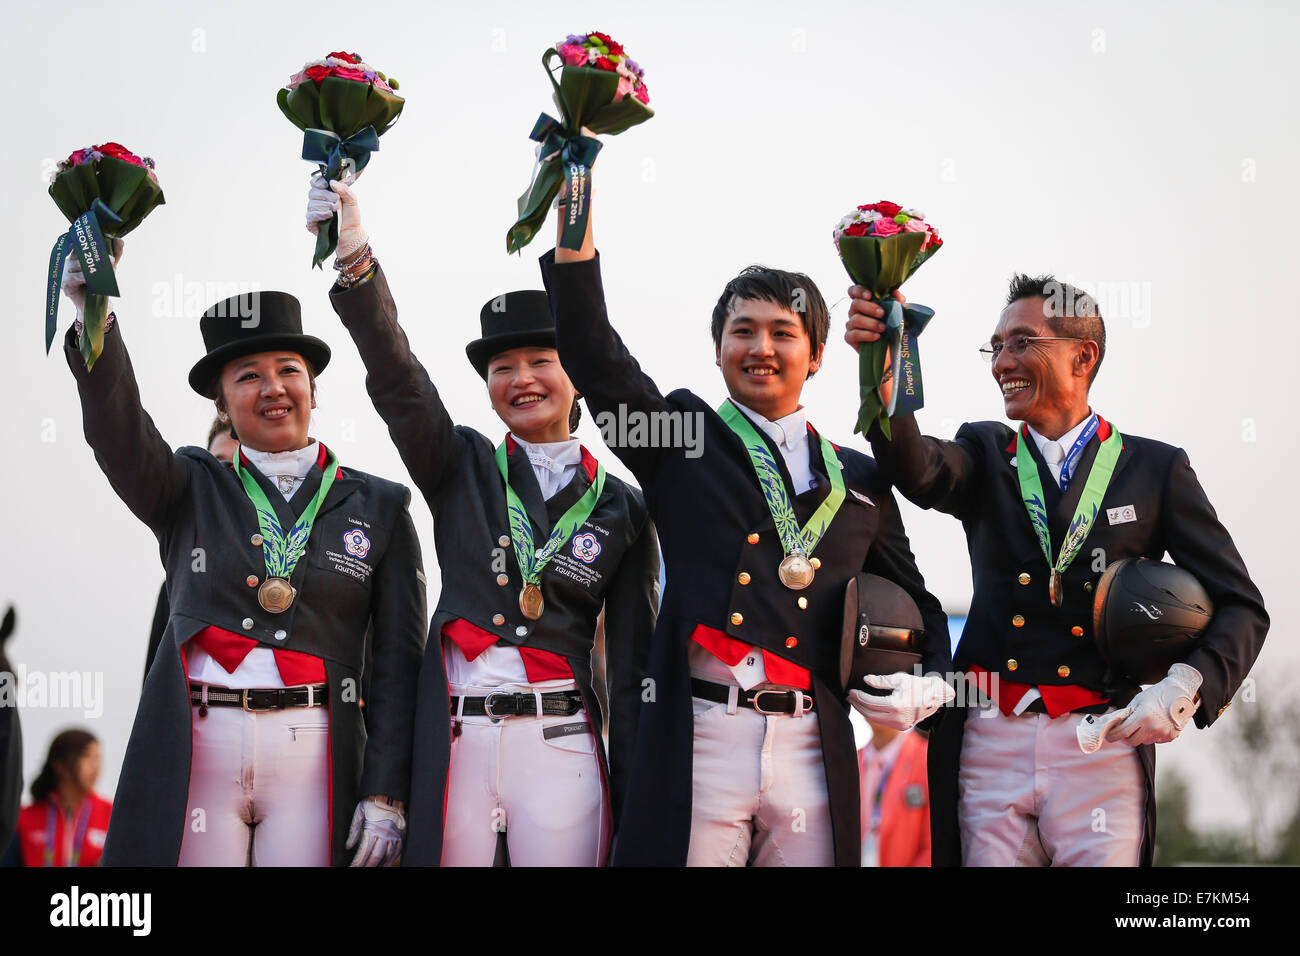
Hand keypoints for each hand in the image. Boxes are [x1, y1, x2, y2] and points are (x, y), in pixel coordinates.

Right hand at [62, 238, 123, 317]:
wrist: (96, 308)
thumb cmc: (100, 285)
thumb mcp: (110, 268)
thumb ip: (115, 254)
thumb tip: (120, 240)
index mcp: (76, 255)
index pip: (81, 244)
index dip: (92, 243)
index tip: (104, 244)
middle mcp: (68, 261)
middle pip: (81, 254)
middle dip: (97, 256)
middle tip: (112, 260)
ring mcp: (65, 272)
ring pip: (79, 265)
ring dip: (94, 267)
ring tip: (106, 271)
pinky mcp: (65, 283)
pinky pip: (76, 277)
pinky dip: (86, 278)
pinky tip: (93, 280)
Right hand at [306, 173, 366, 259]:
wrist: (351, 232)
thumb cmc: (351, 216)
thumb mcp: (352, 200)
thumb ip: (344, 189)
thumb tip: (332, 182)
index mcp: (325, 192)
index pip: (315, 183)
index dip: (318, 182)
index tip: (326, 185)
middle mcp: (317, 201)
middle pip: (313, 192)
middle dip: (326, 196)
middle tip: (336, 201)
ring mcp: (313, 211)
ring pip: (311, 204)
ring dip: (325, 206)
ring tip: (335, 210)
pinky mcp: (311, 222)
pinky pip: (311, 215)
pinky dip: (320, 214)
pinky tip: (329, 215)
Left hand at [346, 794, 405, 866]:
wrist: (389, 793)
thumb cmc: (373, 802)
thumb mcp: (359, 813)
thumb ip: (353, 831)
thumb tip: (349, 845)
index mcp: (372, 829)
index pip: (363, 852)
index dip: (357, 862)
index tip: (353, 867)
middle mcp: (384, 833)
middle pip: (375, 857)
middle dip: (367, 866)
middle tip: (361, 869)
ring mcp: (394, 835)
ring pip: (387, 856)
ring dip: (380, 865)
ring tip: (373, 868)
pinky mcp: (401, 834)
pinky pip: (397, 851)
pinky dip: (392, 859)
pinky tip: (387, 863)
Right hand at [844, 286, 906, 410]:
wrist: (893, 352)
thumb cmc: (895, 329)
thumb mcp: (900, 314)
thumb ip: (898, 302)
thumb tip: (896, 292)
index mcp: (865, 303)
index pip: (853, 291)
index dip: (858, 290)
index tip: (870, 295)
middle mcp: (855, 312)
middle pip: (854, 304)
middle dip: (869, 308)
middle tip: (882, 313)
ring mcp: (851, 325)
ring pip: (854, 319)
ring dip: (870, 323)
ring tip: (883, 328)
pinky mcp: (850, 339)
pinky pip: (853, 334)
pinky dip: (866, 335)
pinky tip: (876, 337)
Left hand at [848, 672, 953, 730]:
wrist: (936, 696)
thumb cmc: (918, 684)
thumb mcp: (899, 679)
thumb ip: (881, 680)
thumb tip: (865, 679)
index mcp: (897, 705)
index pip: (870, 702)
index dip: (858, 697)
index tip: (851, 691)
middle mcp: (898, 718)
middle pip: (870, 714)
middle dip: (858, 705)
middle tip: (849, 697)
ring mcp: (901, 725)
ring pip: (876, 720)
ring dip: (864, 711)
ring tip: (856, 702)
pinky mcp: (903, 727)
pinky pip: (883, 722)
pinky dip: (874, 715)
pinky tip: (868, 708)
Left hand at [1106, 663, 1202, 746]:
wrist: (1180, 693)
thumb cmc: (1157, 694)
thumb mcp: (1138, 700)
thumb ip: (1126, 713)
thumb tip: (1114, 723)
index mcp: (1143, 716)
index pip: (1122, 732)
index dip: (1113, 735)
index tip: (1108, 735)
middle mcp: (1153, 727)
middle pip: (1132, 741)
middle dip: (1125, 737)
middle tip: (1123, 732)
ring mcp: (1163, 733)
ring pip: (1144, 741)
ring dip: (1139, 736)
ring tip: (1141, 724)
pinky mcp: (1170, 736)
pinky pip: (1155, 740)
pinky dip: (1151, 735)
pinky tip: (1153, 725)